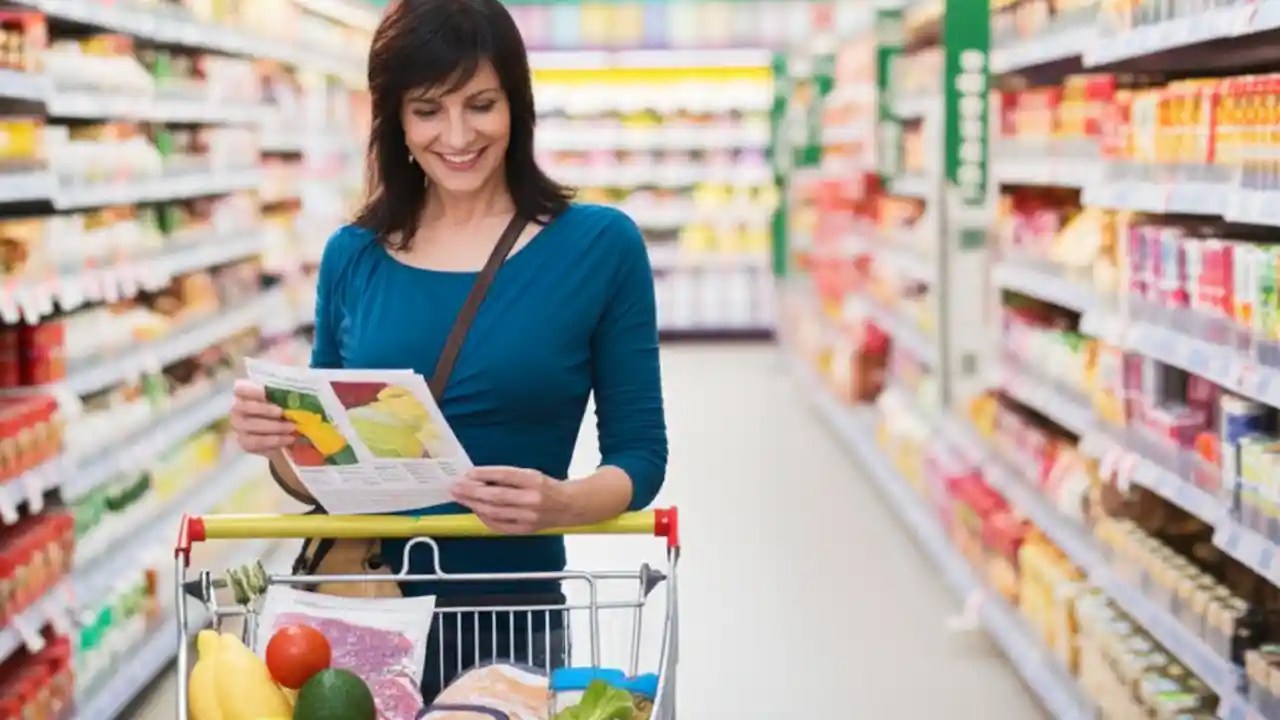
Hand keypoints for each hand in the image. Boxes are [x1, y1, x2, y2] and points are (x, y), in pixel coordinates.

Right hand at [230, 379, 295, 454]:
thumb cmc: (284, 407)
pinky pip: (255, 444)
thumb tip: (296, 377)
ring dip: (273, 428)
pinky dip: (273, 442)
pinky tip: (288, 439)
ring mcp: (238, 427)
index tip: (267, 393)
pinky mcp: (245, 443)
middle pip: (244, 408)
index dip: (252, 390)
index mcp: (245, 393)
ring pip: (250, 428)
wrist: (286, 431)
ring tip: (292, 428)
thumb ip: (286, 386)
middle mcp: (237, 409)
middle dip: (266, 411)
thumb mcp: (286, 393)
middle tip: (284, 413)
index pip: (240, 388)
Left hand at [450, 467, 567, 534]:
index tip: (468, 473)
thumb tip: (478, 478)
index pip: (506, 476)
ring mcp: (528, 517)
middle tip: (455, 487)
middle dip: (472, 492)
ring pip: (495, 512)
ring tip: (460, 497)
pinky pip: (499, 525)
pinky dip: (484, 518)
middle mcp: (532, 500)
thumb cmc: (546, 487)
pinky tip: (475, 510)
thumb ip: (508, 477)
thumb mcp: (531, 474)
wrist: (568, 506)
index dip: (485, 474)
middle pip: (496, 497)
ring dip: (474, 505)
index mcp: (535, 481)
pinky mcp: (525, 530)